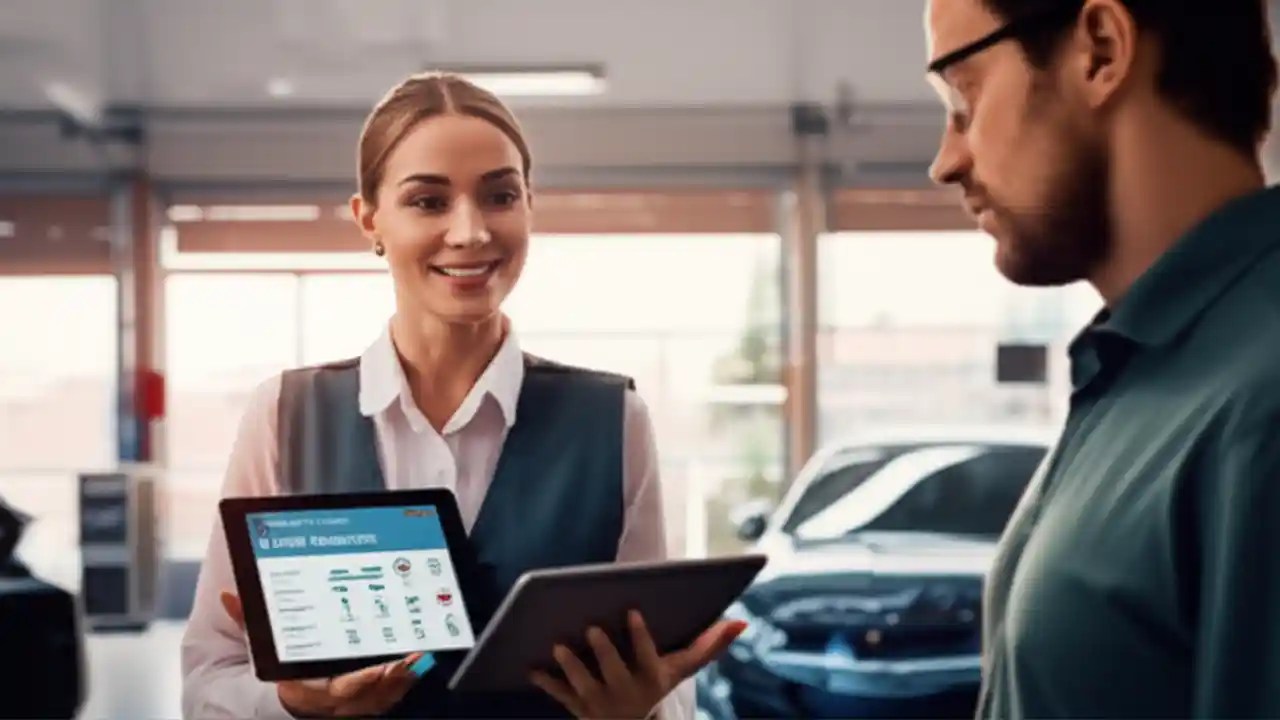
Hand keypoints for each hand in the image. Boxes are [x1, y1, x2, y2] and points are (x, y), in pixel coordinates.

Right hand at [221, 591, 422, 717]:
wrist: (262, 703)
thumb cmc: (266, 673)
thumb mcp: (255, 648)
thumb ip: (248, 624)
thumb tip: (229, 596)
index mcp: (301, 693)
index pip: (336, 693)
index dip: (361, 682)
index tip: (383, 667)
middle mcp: (326, 705)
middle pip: (365, 700)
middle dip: (391, 681)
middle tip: (413, 656)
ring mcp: (344, 707)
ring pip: (378, 701)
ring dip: (402, 682)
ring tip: (420, 657)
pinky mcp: (359, 701)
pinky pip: (383, 698)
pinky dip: (401, 684)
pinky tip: (416, 664)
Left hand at [529, 610, 746, 718]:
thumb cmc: (656, 685)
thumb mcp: (681, 669)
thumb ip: (710, 646)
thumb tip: (741, 621)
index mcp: (651, 677)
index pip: (647, 656)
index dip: (640, 636)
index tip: (632, 611)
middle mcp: (626, 692)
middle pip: (614, 670)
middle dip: (603, 651)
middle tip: (591, 627)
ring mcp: (599, 702)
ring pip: (583, 684)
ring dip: (571, 666)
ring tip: (559, 645)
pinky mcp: (577, 707)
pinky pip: (559, 695)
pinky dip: (545, 682)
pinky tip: (530, 666)